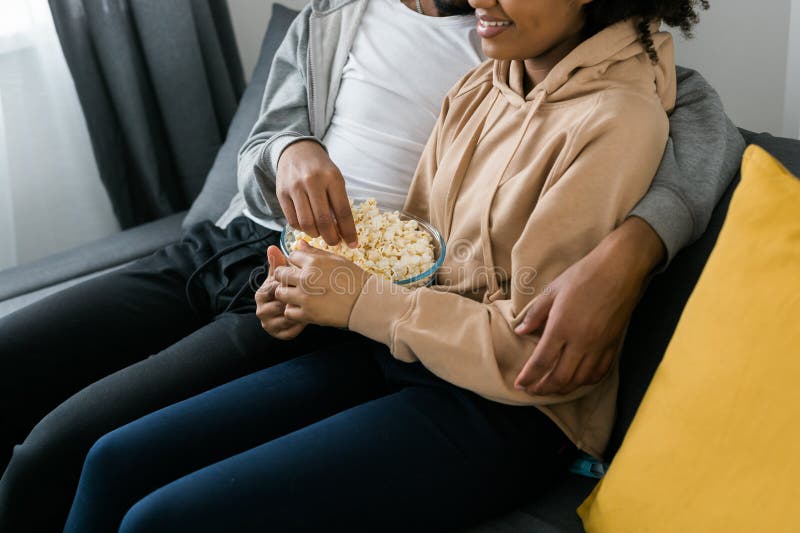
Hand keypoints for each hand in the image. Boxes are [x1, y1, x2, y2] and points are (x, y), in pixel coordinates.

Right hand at [255, 246, 306, 339]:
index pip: (274, 287)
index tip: (305, 281)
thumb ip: (279, 263)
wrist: (296, 308)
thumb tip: (271, 247)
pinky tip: (310, 318)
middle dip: (295, 299)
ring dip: (300, 312)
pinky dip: (301, 325)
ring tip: (313, 306)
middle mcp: (261, 310)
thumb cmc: (290, 288)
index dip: (290, 284)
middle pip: (279, 304)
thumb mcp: (285, 275)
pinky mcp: (278, 334)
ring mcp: (268, 323)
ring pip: (285, 318)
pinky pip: (290, 331)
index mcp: (261, 293)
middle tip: (313, 295)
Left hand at [272, 241, 369, 327]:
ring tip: (298, 297)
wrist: (366, 303)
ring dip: (287, 295)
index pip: (291, 256)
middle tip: (294, 283)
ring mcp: (305, 297)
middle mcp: (307, 278)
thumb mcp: (337, 260)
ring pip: (280, 293)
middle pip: (280, 274)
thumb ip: (315, 252)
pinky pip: (288, 312)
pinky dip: (294, 311)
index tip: (300, 269)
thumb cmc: (355, 280)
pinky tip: (304, 308)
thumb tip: (300, 243)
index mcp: (315, 262)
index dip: (295, 263)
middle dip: (285, 277)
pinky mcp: (308, 314)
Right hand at [276, 140, 357, 246]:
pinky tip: (308, 225)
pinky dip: (302, 228)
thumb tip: (344, 233)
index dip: (349, 232)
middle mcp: (313, 181)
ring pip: (306, 223)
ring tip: (321, 233)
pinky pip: (293, 220)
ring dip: (316, 234)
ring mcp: (295, 187)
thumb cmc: (321, 169)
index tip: (353, 245)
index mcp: (332, 178)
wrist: (296, 151)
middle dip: (331, 238)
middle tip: (335, 242)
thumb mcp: (335, 179)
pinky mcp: (281, 193)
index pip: (343, 211)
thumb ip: (339, 203)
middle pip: (323, 221)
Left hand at [514, 217, 665, 394]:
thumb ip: (536, 314)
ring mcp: (599, 345)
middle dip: (544, 389)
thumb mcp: (553, 290)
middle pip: (560, 377)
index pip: (541, 362)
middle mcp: (581, 341)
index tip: (519, 385)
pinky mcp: (614, 345)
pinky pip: (599, 372)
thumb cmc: (584, 275)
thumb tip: (521, 331)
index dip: (529, 377)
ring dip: (564, 388)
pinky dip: (586, 381)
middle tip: (533, 391)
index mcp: (561, 327)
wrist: (621, 268)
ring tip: (552, 388)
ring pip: (580, 379)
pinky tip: (578, 380)